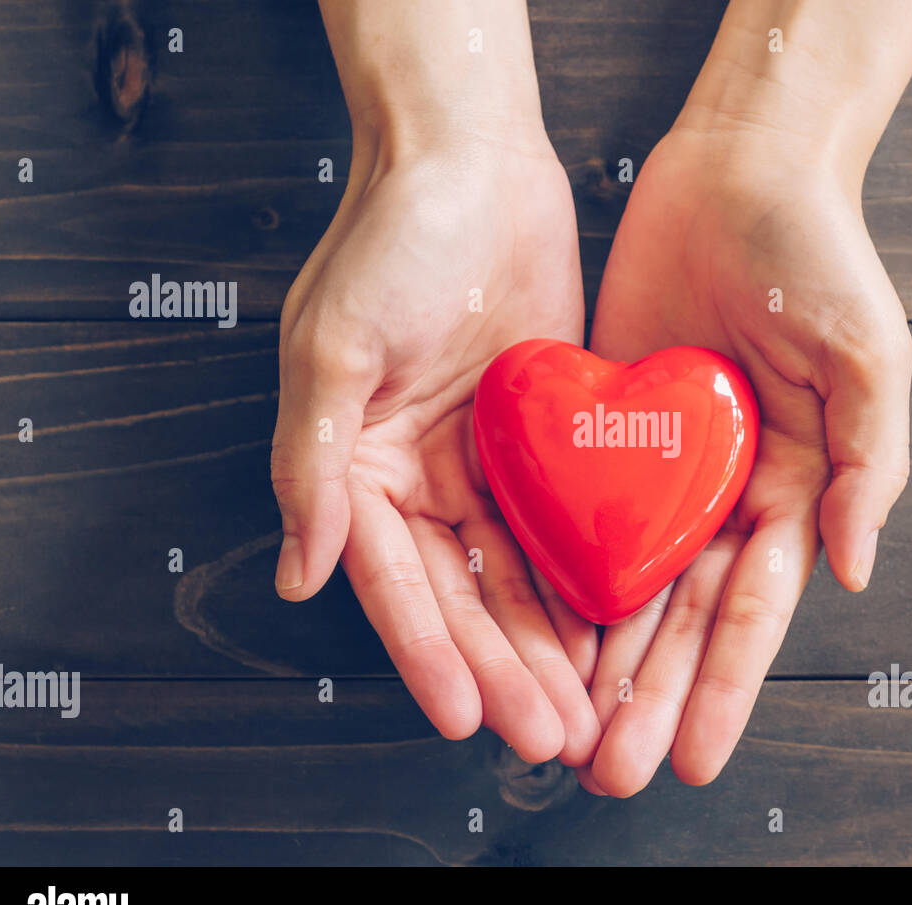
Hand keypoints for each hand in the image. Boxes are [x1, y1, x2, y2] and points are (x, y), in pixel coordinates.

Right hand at [270, 104, 600, 763]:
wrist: (472, 160)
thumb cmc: (390, 238)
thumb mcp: (332, 348)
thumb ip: (312, 466)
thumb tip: (300, 575)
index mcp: (356, 467)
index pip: (392, 582)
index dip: (427, 652)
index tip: (464, 716)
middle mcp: (417, 478)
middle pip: (463, 597)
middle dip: (506, 670)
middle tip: (551, 736)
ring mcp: (482, 465)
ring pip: (519, 577)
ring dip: (549, 646)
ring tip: (588, 713)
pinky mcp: (541, 442)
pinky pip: (562, 527)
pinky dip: (582, 582)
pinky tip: (612, 635)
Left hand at [580, 125, 911, 794]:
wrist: (740, 169)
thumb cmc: (820, 254)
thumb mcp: (868, 356)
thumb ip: (867, 464)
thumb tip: (855, 568)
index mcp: (794, 487)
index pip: (755, 610)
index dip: (725, 686)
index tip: (698, 759)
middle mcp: (726, 491)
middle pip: (681, 616)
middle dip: (650, 697)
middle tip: (611, 770)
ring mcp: (663, 466)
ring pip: (625, 582)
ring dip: (599, 660)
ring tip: (567, 732)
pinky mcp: (605, 427)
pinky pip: (578, 511)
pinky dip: (558, 574)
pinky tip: (534, 633)